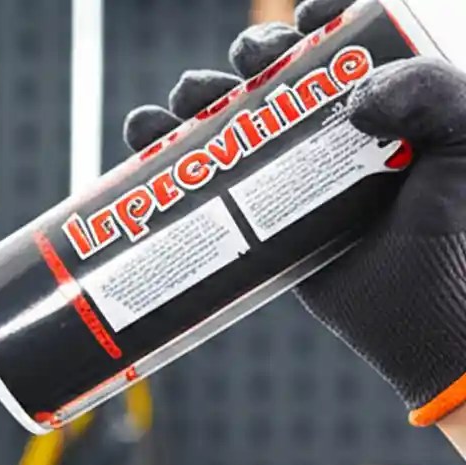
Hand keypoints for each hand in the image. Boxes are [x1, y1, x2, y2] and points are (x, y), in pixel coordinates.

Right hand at [122, 0, 465, 425]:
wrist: (422, 319)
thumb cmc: (459, 230)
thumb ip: (433, 93)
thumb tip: (356, 100)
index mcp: (385, 101)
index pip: (342, 41)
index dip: (317, 20)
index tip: (308, 24)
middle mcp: (330, 130)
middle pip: (274, 68)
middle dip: (249, 52)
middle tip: (246, 68)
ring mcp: (287, 172)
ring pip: (226, 114)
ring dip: (194, 95)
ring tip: (186, 104)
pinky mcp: (249, 215)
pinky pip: (198, 174)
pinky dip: (159, 151)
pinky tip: (147, 140)